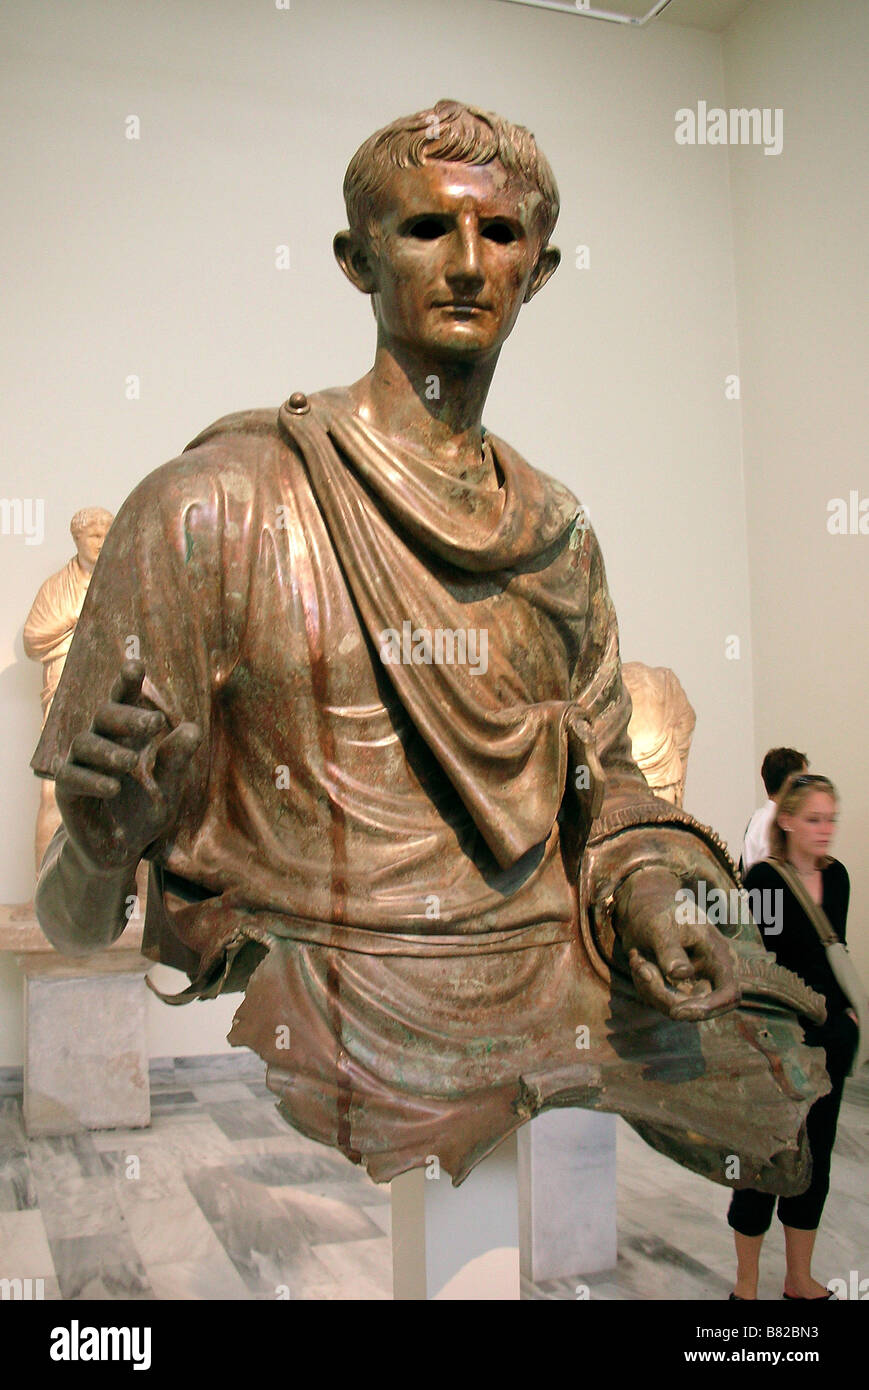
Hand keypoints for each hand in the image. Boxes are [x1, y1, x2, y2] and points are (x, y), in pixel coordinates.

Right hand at [55, 659, 201, 871]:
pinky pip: (72, 778)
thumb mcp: (168, 785)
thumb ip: (176, 759)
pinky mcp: (67, 792)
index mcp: (124, 736)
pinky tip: (113, 787)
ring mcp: (79, 766)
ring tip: (132, 763)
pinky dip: (92, 780)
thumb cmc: (144, 810)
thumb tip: (193, 728)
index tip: (136, 664)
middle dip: (127, 716)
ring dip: (110, 751)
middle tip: (155, 722)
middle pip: (104, 716)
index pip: (122, 701)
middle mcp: (99, 743)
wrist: (122, 851)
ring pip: (85, 743)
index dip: (126, 682)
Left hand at [613, 867, 740, 1021]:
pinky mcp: (677, 989)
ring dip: (649, 986)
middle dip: (662, 993)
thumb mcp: (661, 927)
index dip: (709, 1009)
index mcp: (718, 956)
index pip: (729, 994)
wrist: (644, 910)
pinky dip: (644, 985)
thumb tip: (681, 974)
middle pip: (695, 1006)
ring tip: (638, 957)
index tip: (676, 1011)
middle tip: (639, 966)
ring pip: (673, 1006)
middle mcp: (710, 975)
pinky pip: (659, 1001)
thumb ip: (670, 949)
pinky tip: (639, 961)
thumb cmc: (657, 913)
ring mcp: (694, 984)